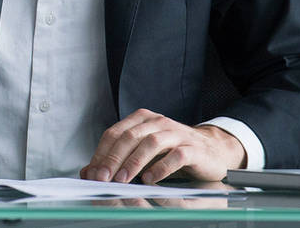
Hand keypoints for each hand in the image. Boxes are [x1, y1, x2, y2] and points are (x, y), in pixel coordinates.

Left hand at [80, 109, 244, 184]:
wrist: (211, 150)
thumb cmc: (172, 151)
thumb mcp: (142, 153)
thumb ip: (117, 160)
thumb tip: (88, 172)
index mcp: (141, 120)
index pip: (115, 133)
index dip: (102, 153)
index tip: (93, 173)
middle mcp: (157, 122)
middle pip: (129, 137)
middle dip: (114, 158)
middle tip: (104, 178)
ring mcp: (176, 133)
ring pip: (151, 143)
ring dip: (134, 162)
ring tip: (123, 179)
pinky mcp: (193, 148)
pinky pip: (175, 155)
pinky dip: (161, 168)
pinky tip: (150, 179)